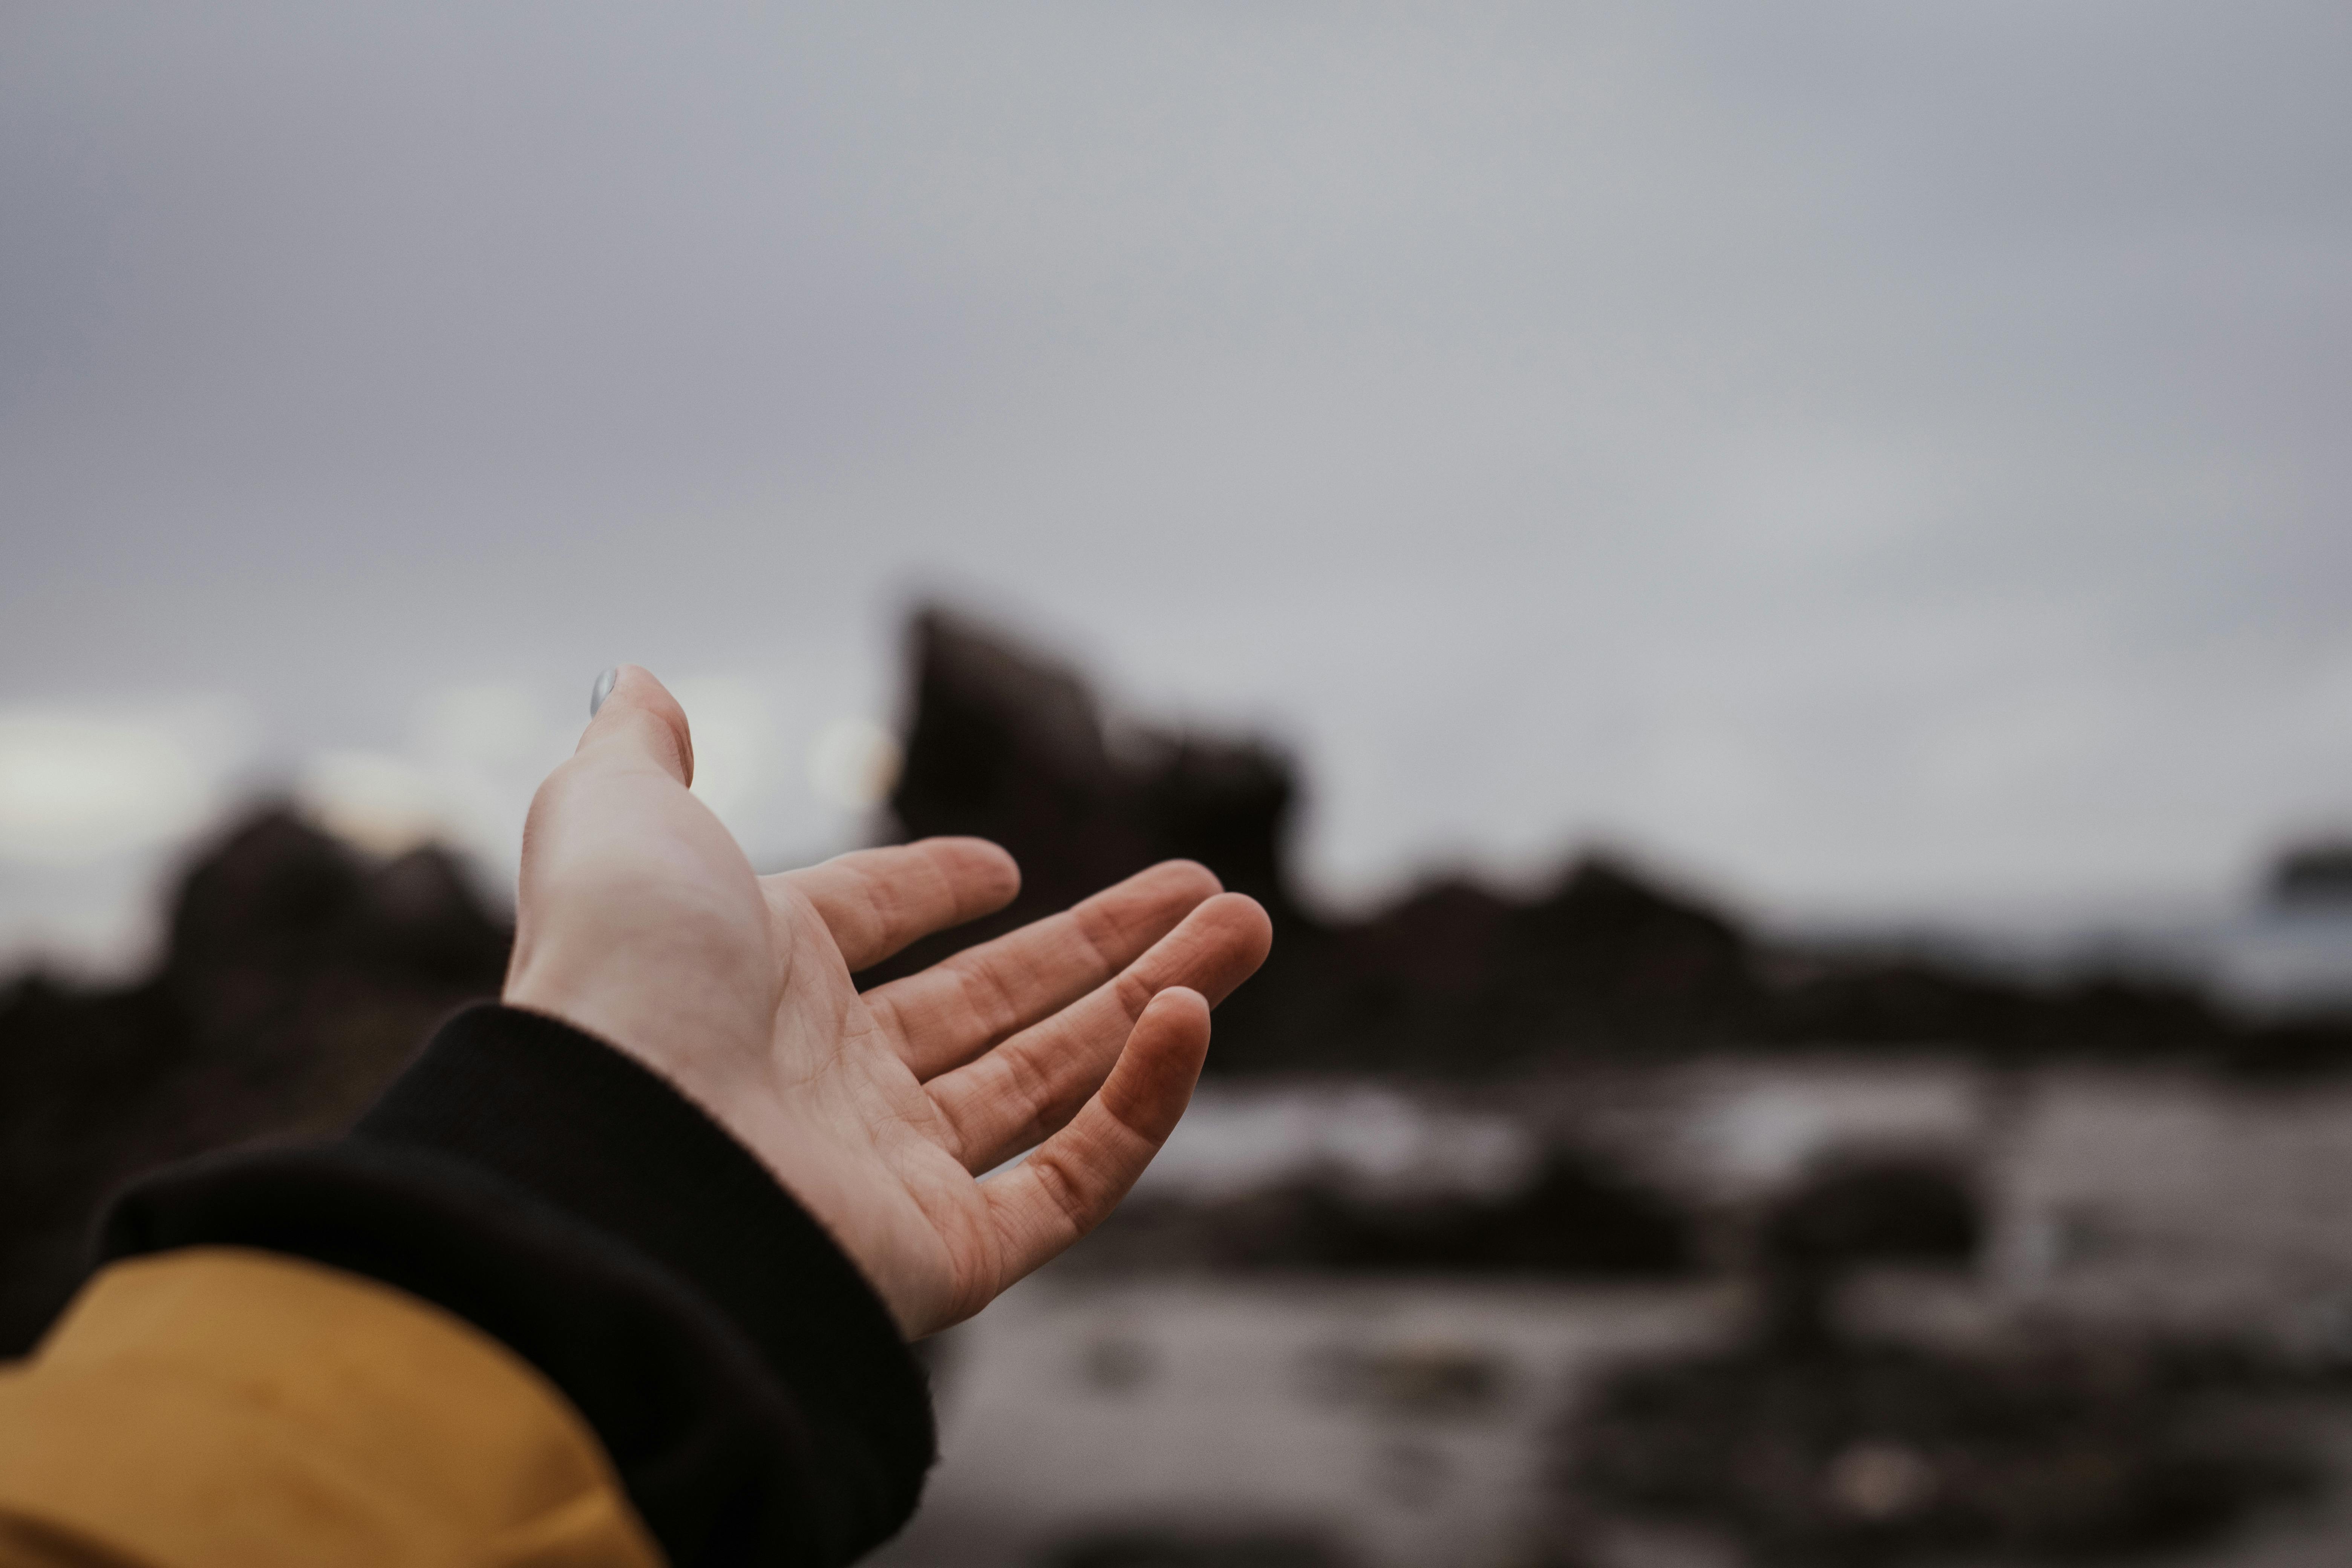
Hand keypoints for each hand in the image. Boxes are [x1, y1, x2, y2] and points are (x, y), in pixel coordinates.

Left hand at [501, 667, 1271, 1336]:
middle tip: (1211, 892)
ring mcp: (889, 1174)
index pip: (866, 929)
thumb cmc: (618, 981)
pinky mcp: (942, 1258)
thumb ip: (638, 750)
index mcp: (758, 980)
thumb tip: (639, 679)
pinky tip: (1191, 1017)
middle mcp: (826, 1080)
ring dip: (1159, 998)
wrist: (616, 1160)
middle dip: (1107, 943)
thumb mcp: (617, 821)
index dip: (932, 891)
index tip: (1001, 868)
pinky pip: (1070, 1182)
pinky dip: (1141, 1103)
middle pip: (998, 1004)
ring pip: (1056, 1081)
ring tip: (1247, 925)